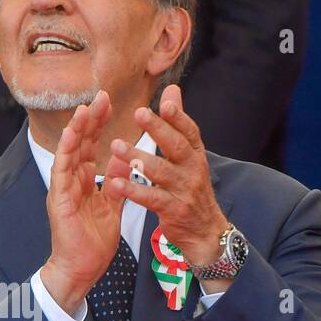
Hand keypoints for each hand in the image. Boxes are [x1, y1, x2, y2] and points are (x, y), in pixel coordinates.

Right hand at [39, 90, 124, 314]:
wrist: (82, 269)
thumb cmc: (93, 242)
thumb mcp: (111, 205)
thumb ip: (115, 181)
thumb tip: (121, 157)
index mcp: (83, 181)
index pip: (91, 146)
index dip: (99, 125)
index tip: (110, 103)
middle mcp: (71, 181)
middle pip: (80, 143)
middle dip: (90, 119)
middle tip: (102, 95)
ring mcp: (63, 189)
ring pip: (68, 152)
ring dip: (76, 129)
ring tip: (86, 108)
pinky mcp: (59, 200)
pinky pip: (61, 171)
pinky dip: (65, 152)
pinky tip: (71, 135)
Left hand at [102, 84, 229, 266]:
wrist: (205, 231)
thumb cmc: (191, 189)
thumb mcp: (189, 157)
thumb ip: (177, 124)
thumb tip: (172, 89)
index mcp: (195, 155)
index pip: (190, 131)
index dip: (179, 116)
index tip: (165, 101)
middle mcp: (193, 170)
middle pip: (176, 146)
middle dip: (158, 129)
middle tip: (138, 114)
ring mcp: (184, 190)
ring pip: (160, 172)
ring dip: (137, 158)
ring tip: (116, 146)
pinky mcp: (172, 210)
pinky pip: (151, 198)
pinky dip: (133, 190)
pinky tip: (115, 182)